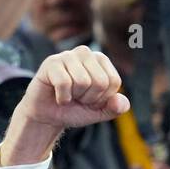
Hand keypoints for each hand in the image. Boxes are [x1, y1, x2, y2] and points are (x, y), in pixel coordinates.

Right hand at [2, 47, 130, 165]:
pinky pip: (64, 83)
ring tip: (68, 95)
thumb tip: (121, 102)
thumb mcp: (99, 112)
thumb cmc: (75, 109)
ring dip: (74, 97)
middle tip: (77, 98)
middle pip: (100, 82)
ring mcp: (67, 55)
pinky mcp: (51, 62)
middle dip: (89, 98)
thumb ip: (115, 108)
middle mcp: (85, 52)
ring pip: (82, 81)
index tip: (91, 99)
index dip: (103, 98)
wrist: (48, 116)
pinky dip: (62, 97)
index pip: (113, 82)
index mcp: (101, 60)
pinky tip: (58, 95)